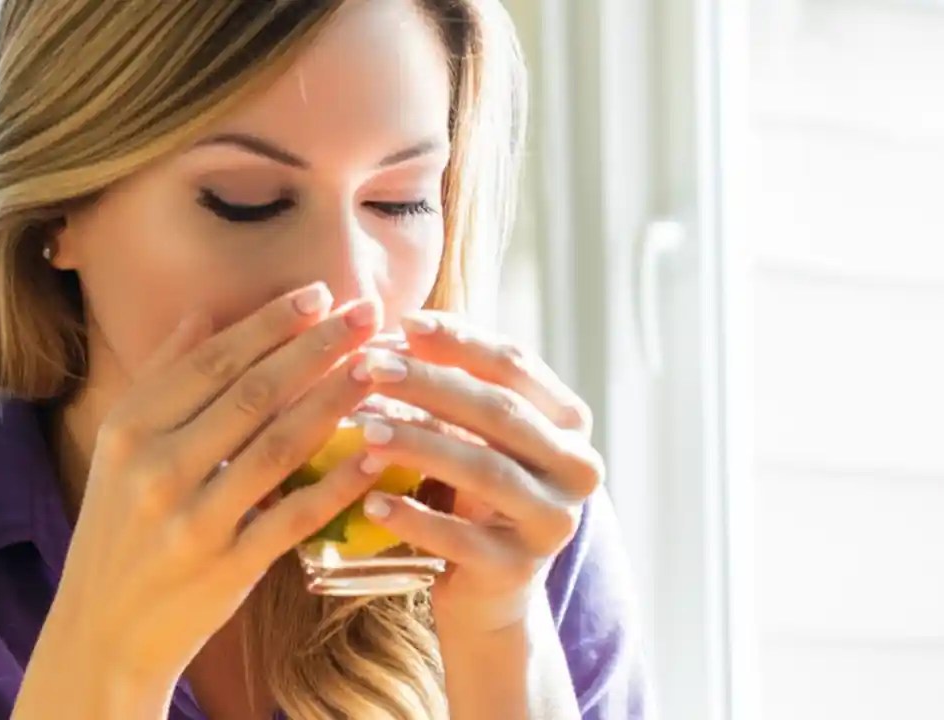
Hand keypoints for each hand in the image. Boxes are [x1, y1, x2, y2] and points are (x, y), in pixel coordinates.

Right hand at [24, 283, 384, 697]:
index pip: (213, 361)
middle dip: (316, 347)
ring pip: (279, 447)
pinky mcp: (227, 568)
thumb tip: (202, 311)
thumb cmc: (120, 525)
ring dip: (336, 401)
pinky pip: (293, 517)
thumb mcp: (120, 447)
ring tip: (379, 367)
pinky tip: (375, 454)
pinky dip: (336, 485)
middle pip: (253, 393)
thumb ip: (162, 377)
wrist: (102, 629)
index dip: (271, 323)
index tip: (321, 293)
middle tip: (367, 313)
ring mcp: (193, 521)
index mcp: (131, 429)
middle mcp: (158, 469)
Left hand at [352, 311, 602, 632]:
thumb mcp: (475, 433)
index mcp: (570, 421)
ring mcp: (553, 521)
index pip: (516, 365)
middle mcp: (577, 467)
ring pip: (485, 471)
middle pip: (500, 413)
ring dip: (420, 445)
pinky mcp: (519, 570)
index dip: (461, 341)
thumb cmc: (473, 491)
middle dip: (431, 385)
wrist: (489, 588)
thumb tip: (398, 329)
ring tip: (366, 430)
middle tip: (369, 368)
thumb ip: (454, 384)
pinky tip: (370, 503)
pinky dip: (414, 519)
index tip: (404, 323)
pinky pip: (461, 539)